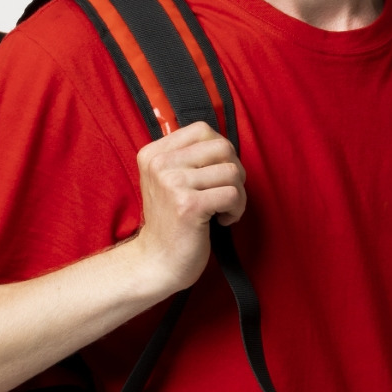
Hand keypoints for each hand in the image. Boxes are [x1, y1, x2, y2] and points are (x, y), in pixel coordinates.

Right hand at [129, 122, 245, 293]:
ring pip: (232, 171)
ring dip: (238, 194)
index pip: (202, 129)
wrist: (156, 262)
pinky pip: (232, 194)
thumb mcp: (168, 181)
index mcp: (153, 153)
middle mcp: (160, 164)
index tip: (216, 175)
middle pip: (222, 147)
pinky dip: (236, 209)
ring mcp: (173, 184)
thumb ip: (189, 158)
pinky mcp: (188, 205)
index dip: (220, 151)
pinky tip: (222, 220)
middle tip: (225, 193)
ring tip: (224, 209)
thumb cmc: (171, 222)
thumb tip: (226, 145)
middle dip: (235, 171)